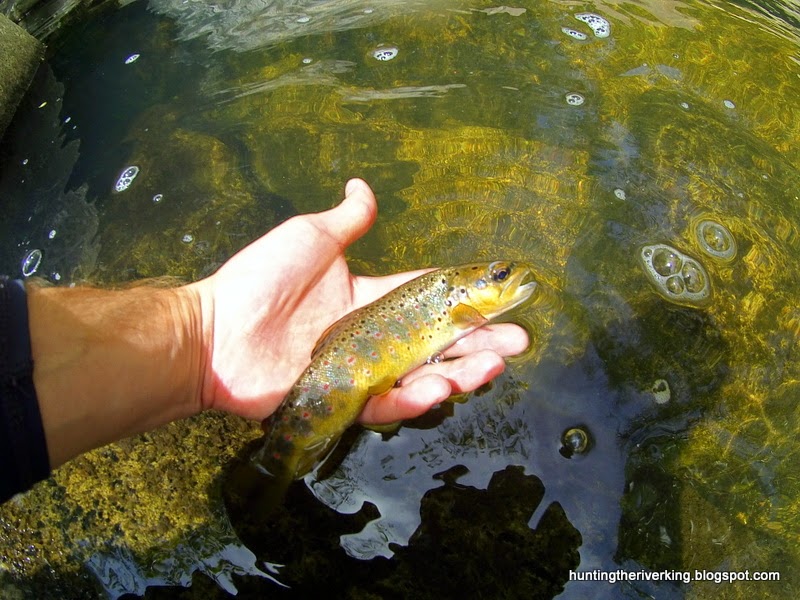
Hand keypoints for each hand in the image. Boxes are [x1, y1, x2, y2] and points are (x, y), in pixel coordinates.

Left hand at [190, 179, 529, 423]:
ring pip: (421, 376)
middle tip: (518, 343)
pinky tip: (441, 387)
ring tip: (491, 366)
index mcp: (369, 298)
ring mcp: (360, 371)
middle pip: (437, 342)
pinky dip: (413, 397)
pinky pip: (386, 402)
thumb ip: (346, 220)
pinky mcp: (343, 400)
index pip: (428, 298)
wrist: (214, 332)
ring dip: (460, 373)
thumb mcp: (309, 237)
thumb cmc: (258, 280)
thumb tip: (364, 186)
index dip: (465, 299)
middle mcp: (372, 337)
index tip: (501, 300)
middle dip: (480, 343)